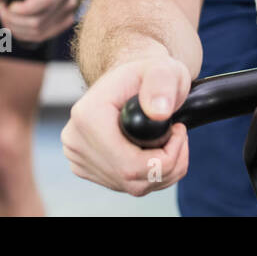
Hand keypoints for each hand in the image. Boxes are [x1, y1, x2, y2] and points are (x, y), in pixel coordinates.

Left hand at [0, 0, 78, 43]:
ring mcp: (69, 8)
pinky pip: (42, 36)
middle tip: (2, 9)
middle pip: (38, 20)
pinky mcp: (66, 20)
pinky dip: (24, 34)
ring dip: (16, 28)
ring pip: (38, 32)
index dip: (23, 9)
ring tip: (8, 14)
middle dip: (13, 20)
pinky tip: (17, 22)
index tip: (10, 6)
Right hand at [62, 55, 190, 195]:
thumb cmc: (147, 73)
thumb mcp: (162, 70)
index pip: (129, 164)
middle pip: (130, 178)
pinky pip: (124, 185)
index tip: (179, 131)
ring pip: (130, 185)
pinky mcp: (86, 168)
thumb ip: (162, 85)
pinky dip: (149, 175)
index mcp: (88, 116)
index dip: (164, 157)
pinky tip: (157, 153)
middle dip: (167, 165)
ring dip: (162, 172)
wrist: (130, 79)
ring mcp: (79, 158)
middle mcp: (76, 140)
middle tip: (179, 137)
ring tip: (172, 143)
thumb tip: (159, 112)